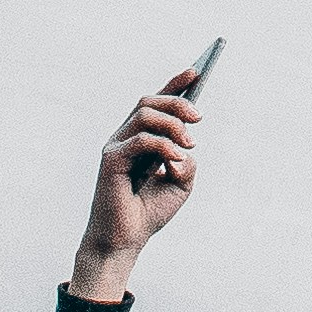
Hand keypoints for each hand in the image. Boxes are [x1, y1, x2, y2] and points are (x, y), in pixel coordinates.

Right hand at [70, 74, 206, 300]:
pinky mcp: (111, 160)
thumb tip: (184, 149)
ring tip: (190, 144)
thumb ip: (187, 162)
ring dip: (173, 124)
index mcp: (141, 139)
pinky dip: (163, 145)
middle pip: (150, 101)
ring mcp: (116, 147)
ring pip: (144, 115)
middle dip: (178, 102)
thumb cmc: (149, 212)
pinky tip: (176, 158)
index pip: (156, 103)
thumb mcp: (181, 184)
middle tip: (199, 118)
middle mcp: (126, 137)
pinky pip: (140, 140)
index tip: (196, 71)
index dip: (174, 84)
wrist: (125, 241)